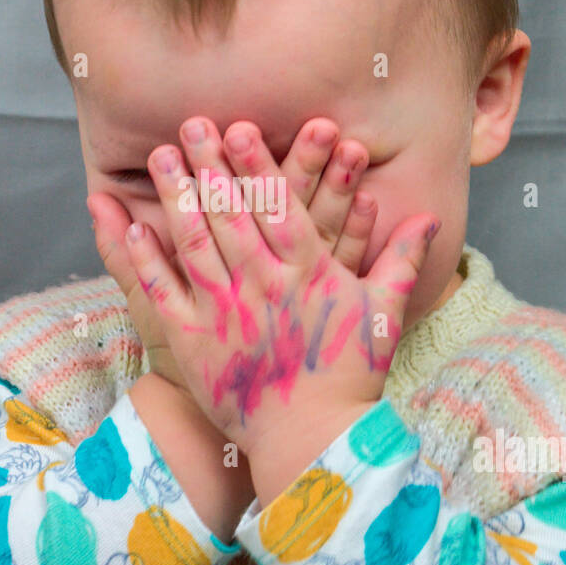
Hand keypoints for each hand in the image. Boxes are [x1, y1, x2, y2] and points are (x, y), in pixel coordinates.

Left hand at [121, 116, 439, 482]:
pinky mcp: (193, 340)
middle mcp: (263, 283)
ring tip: (162, 157)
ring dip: (176, 194)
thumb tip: (430, 218)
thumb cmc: (349, 378)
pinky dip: (147, 256)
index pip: (277, 204)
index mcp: (307, 272)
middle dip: (209, 163)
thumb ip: (401, 260)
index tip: (238, 127)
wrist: (311, 440)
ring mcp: (225, 310)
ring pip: (196, 239)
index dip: (255, 162)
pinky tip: (136, 224)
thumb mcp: (383, 314)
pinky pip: (164, 290)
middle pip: (231, 210)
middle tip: (191, 124)